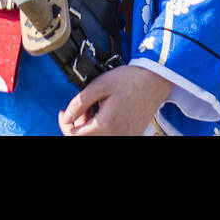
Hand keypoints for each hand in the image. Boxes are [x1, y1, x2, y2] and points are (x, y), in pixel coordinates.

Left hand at [58, 65, 174, 135]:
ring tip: (94, 108)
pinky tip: (104, 114)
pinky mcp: (131, 135)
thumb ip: (79, 103)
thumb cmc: (130, 80)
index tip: (64, 112)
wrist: (155, 80)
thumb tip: (67, 116)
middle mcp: (116, 136)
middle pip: (86, 139)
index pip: (74, 136)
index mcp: (106, 126)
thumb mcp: (99, 85)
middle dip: (78, 125)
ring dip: (90, 128)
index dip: (65, 124)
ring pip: (98, 138)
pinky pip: (110, 136)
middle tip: (82, 108)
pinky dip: (102, 129)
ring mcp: (125, 137)